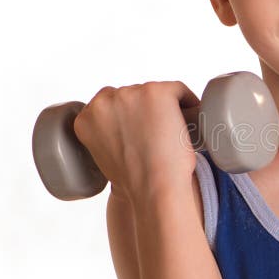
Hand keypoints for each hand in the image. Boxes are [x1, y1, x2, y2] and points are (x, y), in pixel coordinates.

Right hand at [73, 80, 200, 201]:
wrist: (153, 188)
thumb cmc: (137, 183)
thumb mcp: (107, 158)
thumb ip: (110, 137)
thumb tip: (130, 129)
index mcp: (86, 118)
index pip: (111, 105)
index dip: (132, 117)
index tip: (145, 131)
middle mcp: (104, 100)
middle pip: (134, 96)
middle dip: (148, 112)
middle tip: (163, 135)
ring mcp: (130, 93)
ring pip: (155, 93)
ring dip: (166, 109)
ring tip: (175, 132)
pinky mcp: (156, 91)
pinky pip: (177, 90)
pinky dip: (188, 103)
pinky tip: (192, 119)